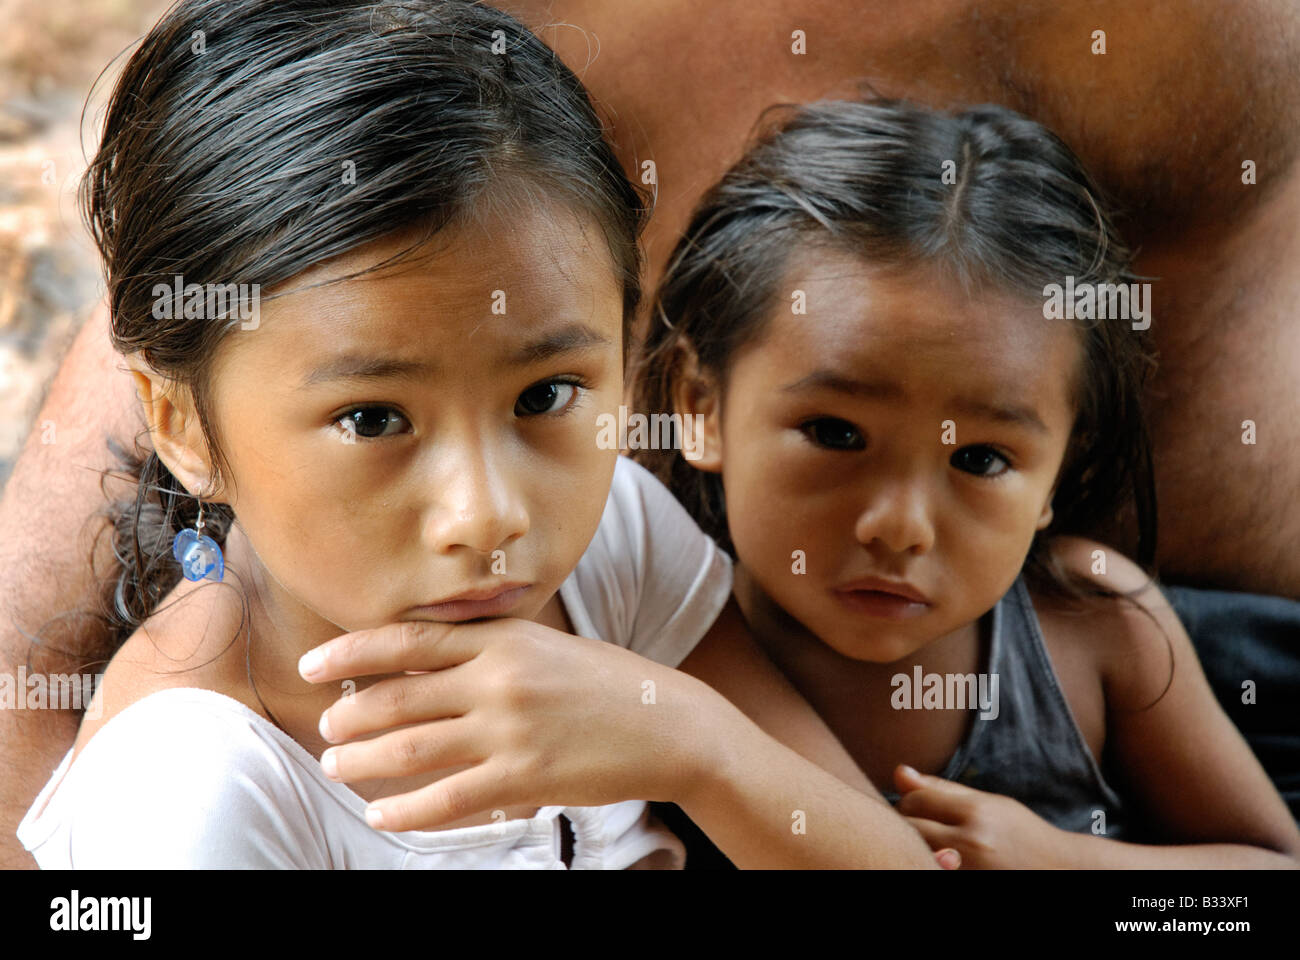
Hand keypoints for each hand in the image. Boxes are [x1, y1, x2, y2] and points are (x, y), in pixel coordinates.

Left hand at [297, 618, 724, 830]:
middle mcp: (500, 679)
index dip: (353, 651)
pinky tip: (383, 813)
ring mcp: (510, 730)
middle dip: (352, 714)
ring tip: (338, 767)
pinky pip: (448, 798)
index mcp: (505, 638)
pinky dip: (406, 809)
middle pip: (400, 696)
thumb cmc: (606, 684)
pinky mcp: (524, 778)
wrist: (669, 725)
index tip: (315, 664)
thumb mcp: (546, 649)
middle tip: (327, 729)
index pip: (411, 640)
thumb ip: (488, 653)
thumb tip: (421, 667)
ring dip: (365, 760)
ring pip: (412, 748)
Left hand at [894, 764, 1074, 868]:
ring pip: (917, 851)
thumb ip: (942, 789)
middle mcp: (971, 843)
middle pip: (909, 828)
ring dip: (914, 844)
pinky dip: (928, 861)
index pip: (916, 800)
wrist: (1061, 870)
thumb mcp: (989, 803)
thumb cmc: (1022, 833)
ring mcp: (968, 869)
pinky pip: (931, 867)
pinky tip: (939, 856)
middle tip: (918, 824)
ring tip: (930, 840)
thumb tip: (899, 772)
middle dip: (906, 823)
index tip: (917, 804)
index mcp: (976, 813)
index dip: (909, 800)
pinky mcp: (965, 882)